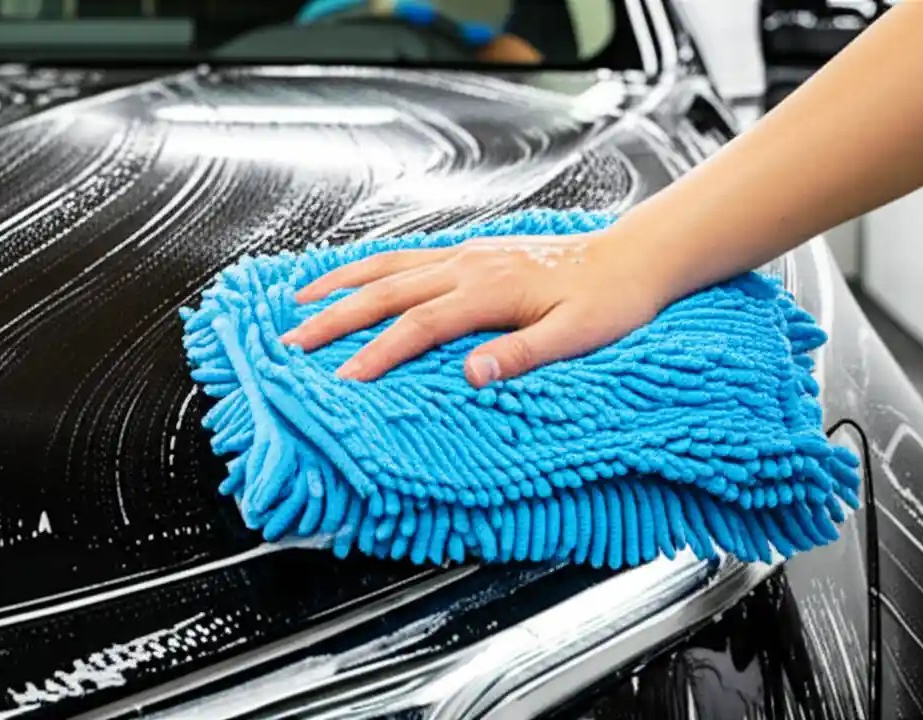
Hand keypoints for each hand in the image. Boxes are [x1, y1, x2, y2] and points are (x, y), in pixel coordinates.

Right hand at [280, 230, 671, 386]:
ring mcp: (466, 254)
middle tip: (290, 341)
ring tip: (298, 302)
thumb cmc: (611, 301)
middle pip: (385, 291)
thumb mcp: (578, 336)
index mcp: (488, 289)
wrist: (633, 258)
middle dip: (333, 317)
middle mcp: (467, 265)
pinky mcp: (471, 252)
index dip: (375, 354)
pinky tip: (351, 277)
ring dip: (340, 284)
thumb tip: (473, 375)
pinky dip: (369, 266)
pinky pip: (407, 256)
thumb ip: (524, 354)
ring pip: (388, 266)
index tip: (340, 380)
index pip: (417, 326)